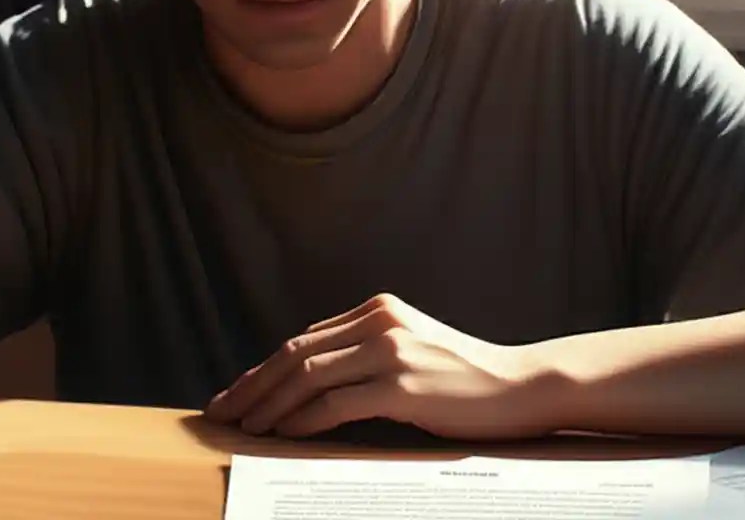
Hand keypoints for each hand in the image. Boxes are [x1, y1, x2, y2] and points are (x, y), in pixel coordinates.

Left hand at [205, 294, 562, 439]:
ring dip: (269, 403)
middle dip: (252, 384)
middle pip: (295, 352)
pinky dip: (303, 419)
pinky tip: (283, 433)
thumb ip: (365, 354)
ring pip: (308, 375)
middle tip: (222, 411)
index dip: (263, 368)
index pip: (303, 339)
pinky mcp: (403, 385)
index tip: (236, 392)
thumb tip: (309, 383)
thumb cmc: (465, 377)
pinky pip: (336, 403)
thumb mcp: (411, 350)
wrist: (522, 386)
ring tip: (245, 426)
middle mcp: (379, 322)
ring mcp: (391, 351)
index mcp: (377, 310)